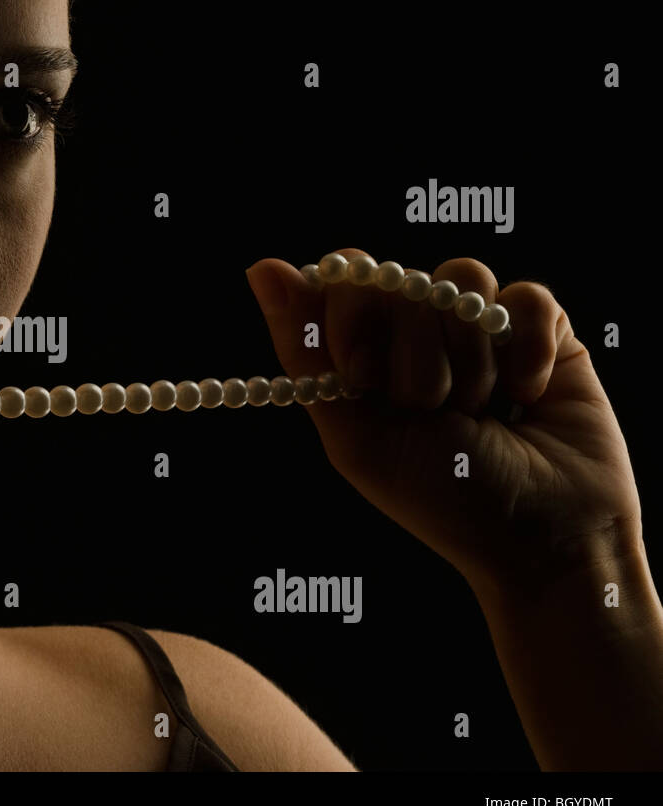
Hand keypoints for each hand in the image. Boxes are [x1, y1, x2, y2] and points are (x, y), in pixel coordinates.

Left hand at [245, 249, 642, 590]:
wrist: (545, 538)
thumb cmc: (444, 499)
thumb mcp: (356, 437)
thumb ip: (305, 351)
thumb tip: (261, 267)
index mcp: (364, 350)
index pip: (344, 277)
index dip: (353, 316)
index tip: (364, 374)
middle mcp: (417, 329)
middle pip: (400, 277)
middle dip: (414, 355)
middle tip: (431, 409)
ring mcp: (478, 324)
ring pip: (463, 278)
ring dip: (471, 359)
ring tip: (481, 410)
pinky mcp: (542, 328)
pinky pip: (526, 295)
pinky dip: (526, 351)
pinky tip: (526, 398)